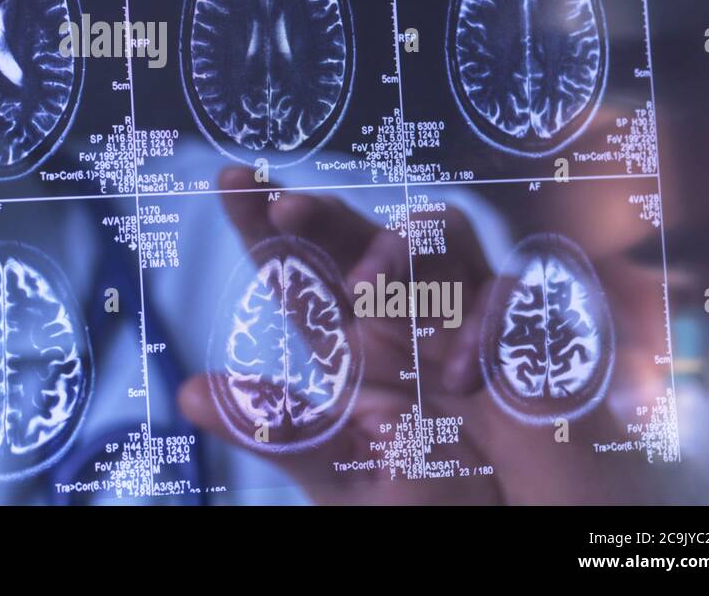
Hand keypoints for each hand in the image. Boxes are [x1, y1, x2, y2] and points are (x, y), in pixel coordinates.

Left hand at [177, 167, 663, 504]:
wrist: (509, 530)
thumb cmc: (423, 497)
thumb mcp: (341, 471)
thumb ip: (278, 431)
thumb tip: (187, 393)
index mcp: (348, 342)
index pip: (300, 269)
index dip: (266, 223)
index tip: (229, 179)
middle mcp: (399, 316)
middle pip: (356, 237)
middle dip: (321, 213)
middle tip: (283, 208)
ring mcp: (461, 318)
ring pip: (435, 237)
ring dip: (399, 250)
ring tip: (366, 290)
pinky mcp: (521, 337)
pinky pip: (505, 297)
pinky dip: (483, 327)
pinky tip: (463, 379)